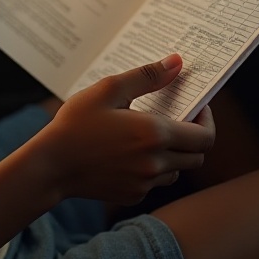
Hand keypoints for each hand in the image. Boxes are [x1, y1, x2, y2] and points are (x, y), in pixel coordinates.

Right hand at [35, 54, 215, 204]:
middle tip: (179, 117)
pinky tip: (132, 152)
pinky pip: (156, 182)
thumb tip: (177, 62)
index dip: (207, 121)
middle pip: (197, 156)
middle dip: (194, 136)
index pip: (205, 137)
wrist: (51, 165)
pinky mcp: (132, 195)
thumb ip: (147, 76)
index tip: (198, 106)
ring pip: (178, 170)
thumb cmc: (77, 123)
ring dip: (175, 154)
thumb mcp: (109, 89)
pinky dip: (154, 167)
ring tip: (152, 134)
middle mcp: (155, 164)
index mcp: (154, 135)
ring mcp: (144, 183)